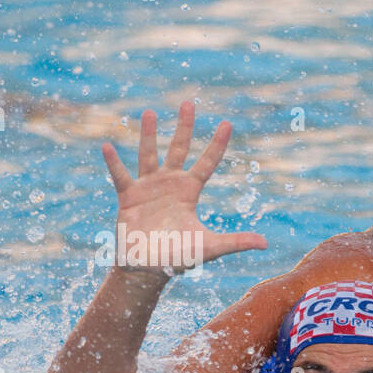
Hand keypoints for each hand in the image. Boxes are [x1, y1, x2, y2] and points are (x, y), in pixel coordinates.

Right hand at [101, 100, 266, 275]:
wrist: (148, 269)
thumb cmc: (179, 257)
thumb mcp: (209, 247)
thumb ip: (236, 241)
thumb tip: (266, 244)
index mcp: (190, 191)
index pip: (207, 163)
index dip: (217, 144)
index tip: (227, 123)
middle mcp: (170, 183)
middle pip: (179, 149)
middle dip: (184, 127)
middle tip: (188, 103)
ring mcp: (148, 187)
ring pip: (149, 155)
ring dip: (149, 134)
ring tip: (150, 112)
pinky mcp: (128, 197)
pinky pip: (120, 176)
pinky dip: (114, 162)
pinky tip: (107, 146)